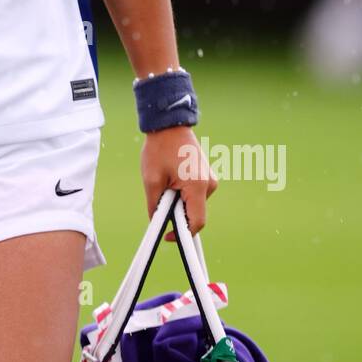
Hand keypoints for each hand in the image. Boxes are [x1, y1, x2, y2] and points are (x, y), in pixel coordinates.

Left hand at [141, 125, 217, 241]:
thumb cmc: (159, 150)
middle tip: (161, 202)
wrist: (169, 126)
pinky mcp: (207, 176)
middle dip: (178, 215)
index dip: (182, 233)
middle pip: (196, 214)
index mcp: (197, 186)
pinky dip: (183, 195)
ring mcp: (210, 179)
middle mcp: (209, 185)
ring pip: (195, 204)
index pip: (196, 222)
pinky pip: (196, 194)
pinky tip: (172, 180)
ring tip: (165, 185)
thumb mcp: (151, 180)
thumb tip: (157, 223)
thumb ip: (155, 206)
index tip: (168, 235)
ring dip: (180, 203)